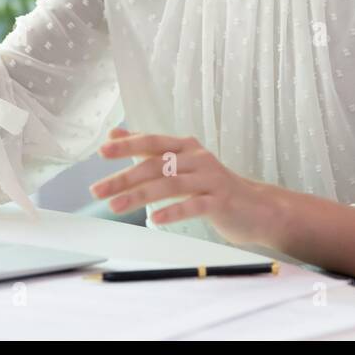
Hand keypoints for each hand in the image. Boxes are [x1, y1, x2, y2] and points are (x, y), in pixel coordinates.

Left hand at [88, 127, 280, 247]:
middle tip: (98, 190)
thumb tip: (115, 134)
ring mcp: (211, 179)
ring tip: (116, 206)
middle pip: (156, 165)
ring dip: (140, 196)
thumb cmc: (213, 186)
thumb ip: (150, 150)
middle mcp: (197, 158)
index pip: (152, 142)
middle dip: (124, 177)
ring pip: (170, 184)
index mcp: (186, 147)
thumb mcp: (181, 163)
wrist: (257, 207)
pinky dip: (173, 211)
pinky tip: (155, 220)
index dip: (128, 145)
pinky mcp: (221, 201)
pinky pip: (194, 205)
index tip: (102, 152)